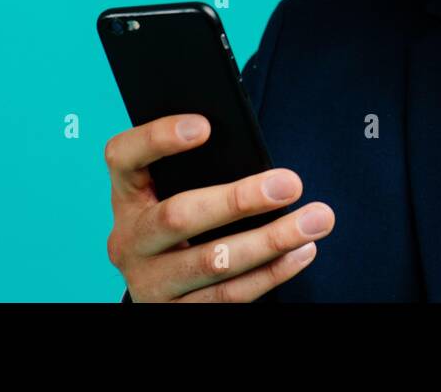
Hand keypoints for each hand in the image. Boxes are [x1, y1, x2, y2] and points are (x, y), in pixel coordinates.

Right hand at [104, 113, 334, 300]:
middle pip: (177, 217)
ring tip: (316, 220)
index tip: (204, 126)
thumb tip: (261, 162)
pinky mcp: (176, 314)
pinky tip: (302, 251)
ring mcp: (150, 283)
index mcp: (128, 195)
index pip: (124, 156)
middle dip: (239, 200)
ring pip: (212, 263)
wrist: (165, 286)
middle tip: (290, 184)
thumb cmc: (184, 218)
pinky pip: (229, 297)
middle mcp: (129, 241)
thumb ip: (203, 171)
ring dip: (271, 240)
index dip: (157, 138)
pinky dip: (272, 273)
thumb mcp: (177, 191)